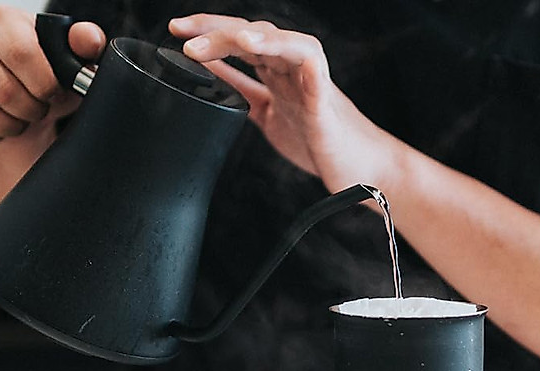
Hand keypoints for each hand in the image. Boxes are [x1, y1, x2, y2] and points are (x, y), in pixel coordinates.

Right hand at [0, 7, 105, 151]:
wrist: (20, 99)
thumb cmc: (45, 77)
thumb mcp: (69, 61)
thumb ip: (85, 45)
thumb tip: (90, 40)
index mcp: (3, 21)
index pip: (21, 53)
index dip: (43, 84)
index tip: (52, 93)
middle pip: (3, 90)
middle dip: (29, 112)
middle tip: (36, 110)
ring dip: (8, 127)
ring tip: (18, 119)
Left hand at [169, 13, 395, 193]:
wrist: (363, 172)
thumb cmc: (322, 144)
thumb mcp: (267, 116)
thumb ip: (242, 95)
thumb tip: (210, 80)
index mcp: (277, 72)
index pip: (238, 42)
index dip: (207, 35)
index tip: (175, 35)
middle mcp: (291, 67)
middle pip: (249, 33)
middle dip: (212, 29)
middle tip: (179, 32)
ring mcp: (309, 77)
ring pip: (273, 39)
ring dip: (238, 37)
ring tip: (207, 42)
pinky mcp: (324, 94)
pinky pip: (305, 60)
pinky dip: (281, 48)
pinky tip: (257, 47)